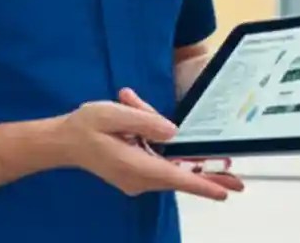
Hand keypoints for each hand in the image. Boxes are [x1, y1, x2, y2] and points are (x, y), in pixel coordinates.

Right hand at [55, 91, 243, 200]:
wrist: (62, 141)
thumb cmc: (86, 126)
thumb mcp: (113, 113)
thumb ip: (143, 119)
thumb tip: (172, 130)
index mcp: (135, 165)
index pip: (175, 176)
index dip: (201, 184)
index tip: (224, 192)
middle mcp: (139, 179)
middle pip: (177, 174)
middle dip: (203, 173)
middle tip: (237, 183)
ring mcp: (137, 180)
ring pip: (166, 164)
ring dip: (170, 146)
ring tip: (135, 106)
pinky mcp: (135, 175)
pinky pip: (157, 162)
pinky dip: (159, 146)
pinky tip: (134, 112)